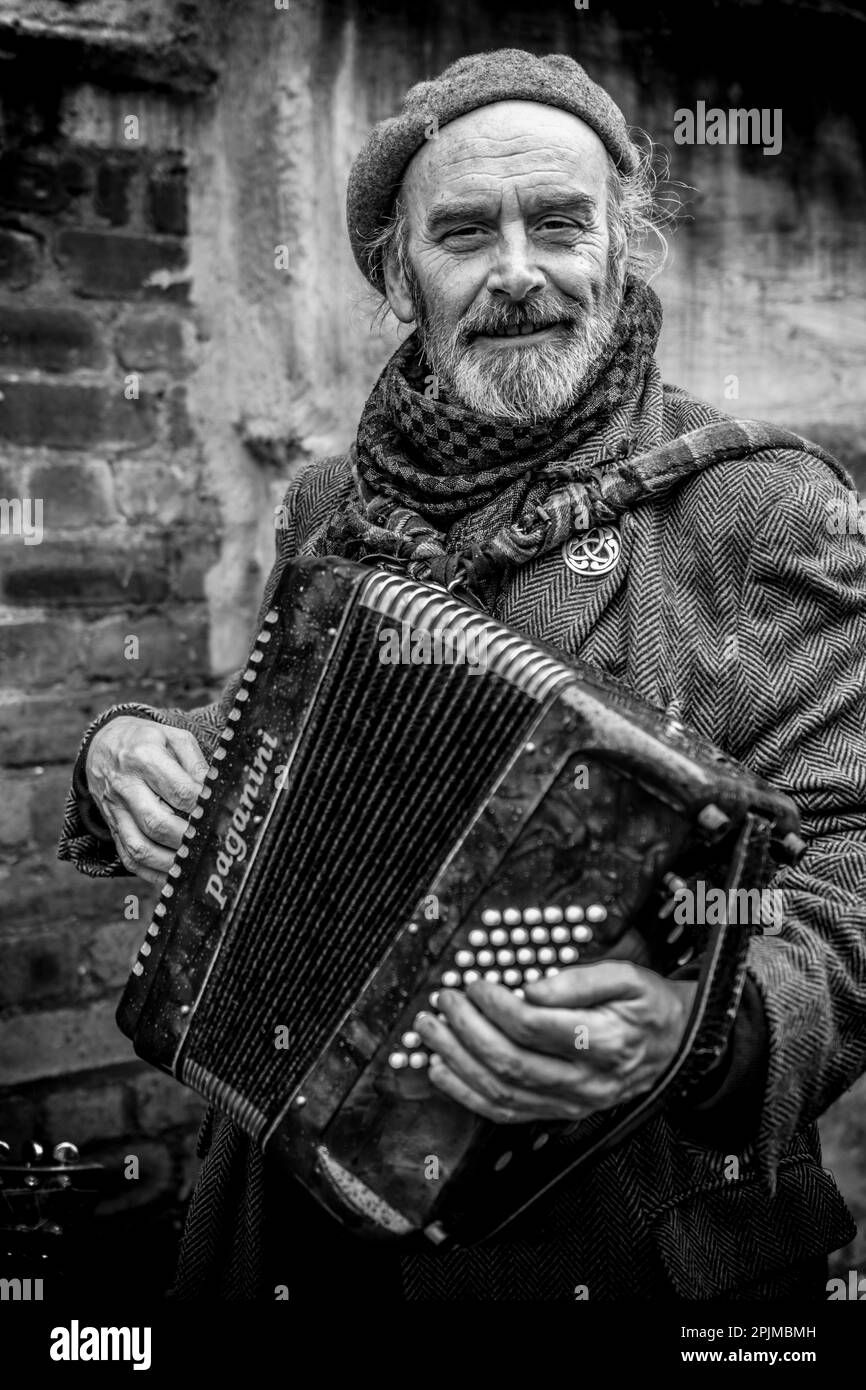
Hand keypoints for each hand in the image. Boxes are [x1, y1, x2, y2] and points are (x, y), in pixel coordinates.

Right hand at [85, 716, 207, 883]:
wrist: (102, 745)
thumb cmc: (146, 741)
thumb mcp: (173, 737)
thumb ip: (196, 764)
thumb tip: (215, 793)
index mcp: (144, 757)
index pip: (179, 790)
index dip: (203, 807)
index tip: (220, 814)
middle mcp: (125, 786)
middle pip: (157, 823)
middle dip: (188, 838)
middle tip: (210, 841)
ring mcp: (115, 811)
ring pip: (139, 848)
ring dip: (170, 862)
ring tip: (194, 862)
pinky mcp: (112, 828)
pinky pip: (129, 858)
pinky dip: (152, 873)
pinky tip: (174, 874)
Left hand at [415, 961, 696, 1123]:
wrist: (676, 1047)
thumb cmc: (649, 1006)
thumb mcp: (630, 977)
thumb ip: (582, 979)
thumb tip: (533, 987)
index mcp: (605, 1043)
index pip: (536, 1027)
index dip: (498, 1005)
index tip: (476, 983)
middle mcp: (586, 1082)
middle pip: (511, 1062)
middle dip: (467, 1031)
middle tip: (445, 1000)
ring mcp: (571, 1103)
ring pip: (502, 1091)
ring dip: (457, 1061)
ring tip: (430, 1030)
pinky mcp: (558, 1112)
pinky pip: (505, 1112)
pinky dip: (466, 1093)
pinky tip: (441, 1069)